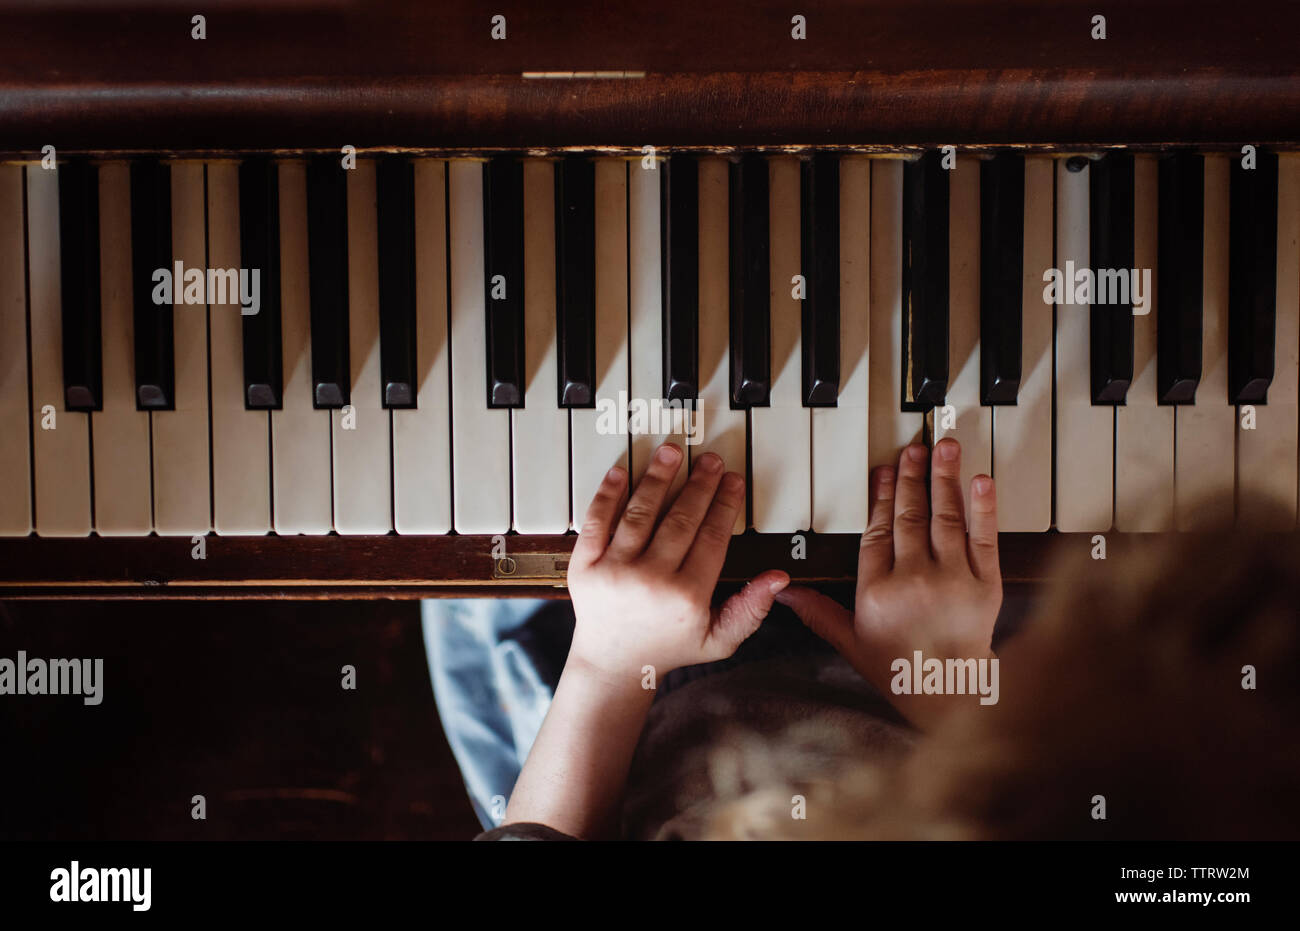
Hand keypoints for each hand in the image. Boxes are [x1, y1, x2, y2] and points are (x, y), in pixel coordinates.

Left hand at [566, 443, 788, 681]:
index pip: (711, 538)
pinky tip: (621, 472)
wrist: (613, 664)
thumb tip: (778, 579)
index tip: (732, 481)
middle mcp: (650, 581)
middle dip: (698, 485)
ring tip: (671, 452)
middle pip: (680, 520)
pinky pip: (597, 522)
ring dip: (657, 478)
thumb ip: (751, 609)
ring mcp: (614, 571)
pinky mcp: (585, 566)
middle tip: (709, 460)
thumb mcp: (719, 640)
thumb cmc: (668, 648)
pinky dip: (607, 495)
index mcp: (686, 597)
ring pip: (640, 513)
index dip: (724, 505)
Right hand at [776, 438, 1001, 726]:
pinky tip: (980, 480)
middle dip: (910, 478)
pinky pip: (983, 537)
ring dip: (943, 478)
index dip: (881, 497)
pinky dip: (983, 507)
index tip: (884, 471)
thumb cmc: (901, 671)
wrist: (951, 693)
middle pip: (908, 516)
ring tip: (942, 448)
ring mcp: (952, 579)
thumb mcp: (851, 642)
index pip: (876, 532)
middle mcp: (913, 579)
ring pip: (944, 517)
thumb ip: (818, 612)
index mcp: (877, 591)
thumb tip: (783, 593)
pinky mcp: (985, 583)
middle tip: (911, 449)